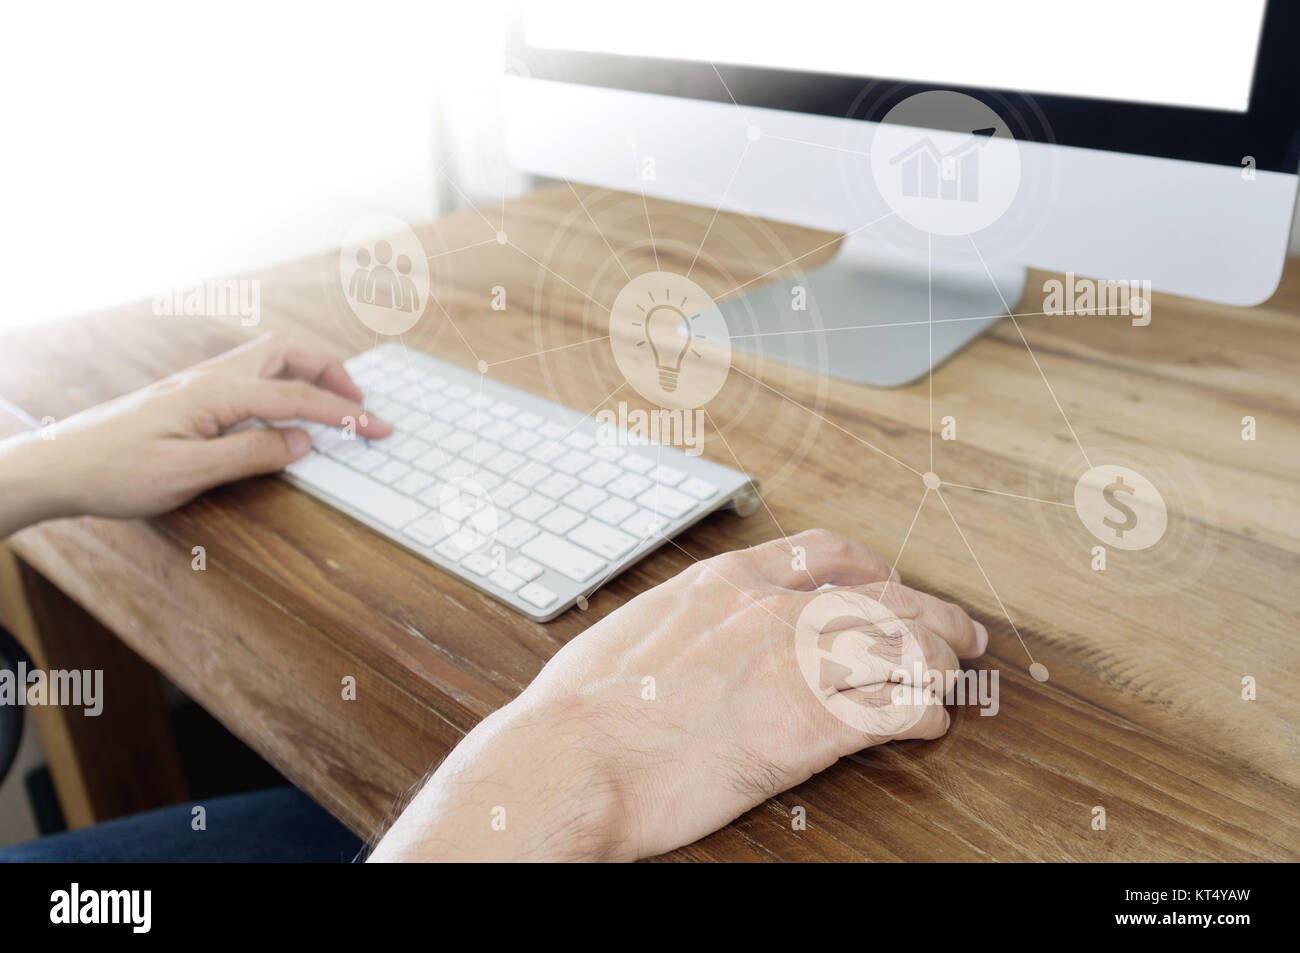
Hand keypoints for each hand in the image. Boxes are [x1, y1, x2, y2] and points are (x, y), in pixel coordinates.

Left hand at [0, 333, 390, 535]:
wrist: (60, 465)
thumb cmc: (116, 472)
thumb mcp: (189, 474)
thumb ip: (251, 454)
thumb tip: (301, 442)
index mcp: (218, 393)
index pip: (298, 398)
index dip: (345, 413)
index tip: (380, 428)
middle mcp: (211, 378)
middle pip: (288, 354)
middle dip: (332, 372)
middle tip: (360, 403)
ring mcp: (199, 383)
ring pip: (268, 359)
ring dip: (306, 373)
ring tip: (330, 403)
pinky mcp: (189, 396)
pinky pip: (250, 376)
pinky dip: (282, 383)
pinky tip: (282, 411)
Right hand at [370, 529, 986, 861]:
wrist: (575, 757)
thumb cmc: (584, 707)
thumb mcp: (634, 631)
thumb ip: (683, 620)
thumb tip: (691, 632)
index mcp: (728, 582)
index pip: (826, 552)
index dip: (873, 566)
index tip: (888, 581)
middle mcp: (773, 609)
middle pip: (884, 595)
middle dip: (931, 612)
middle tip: (957, 630)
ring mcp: (797, 661)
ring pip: (904, 645)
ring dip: (939, 663)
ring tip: (952, 681)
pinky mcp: (812, 723)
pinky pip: (898, 709)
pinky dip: (924, 716)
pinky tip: (927, 727)